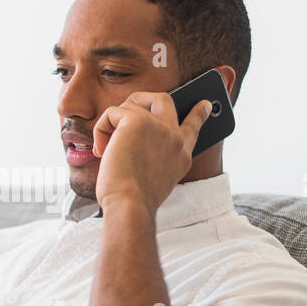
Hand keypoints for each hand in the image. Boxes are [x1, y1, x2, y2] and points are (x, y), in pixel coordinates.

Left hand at [92, 92, 212, 215]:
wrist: (130, 206)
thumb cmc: (134, 200)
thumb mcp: (154, 178)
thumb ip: (152, 155)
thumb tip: (125, 136)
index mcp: (181, 155)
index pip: (193, 127)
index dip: (198, 113)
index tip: (205, 104)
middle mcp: (175, 138)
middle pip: (163, 100)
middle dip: (141, 99)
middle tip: (125, 112)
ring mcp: (159, 127)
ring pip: (130, 106)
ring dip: (111, 125)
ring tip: (105, 149)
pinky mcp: (137, 122)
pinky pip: (112, 113)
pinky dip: (100, 130)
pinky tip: (101, 150)